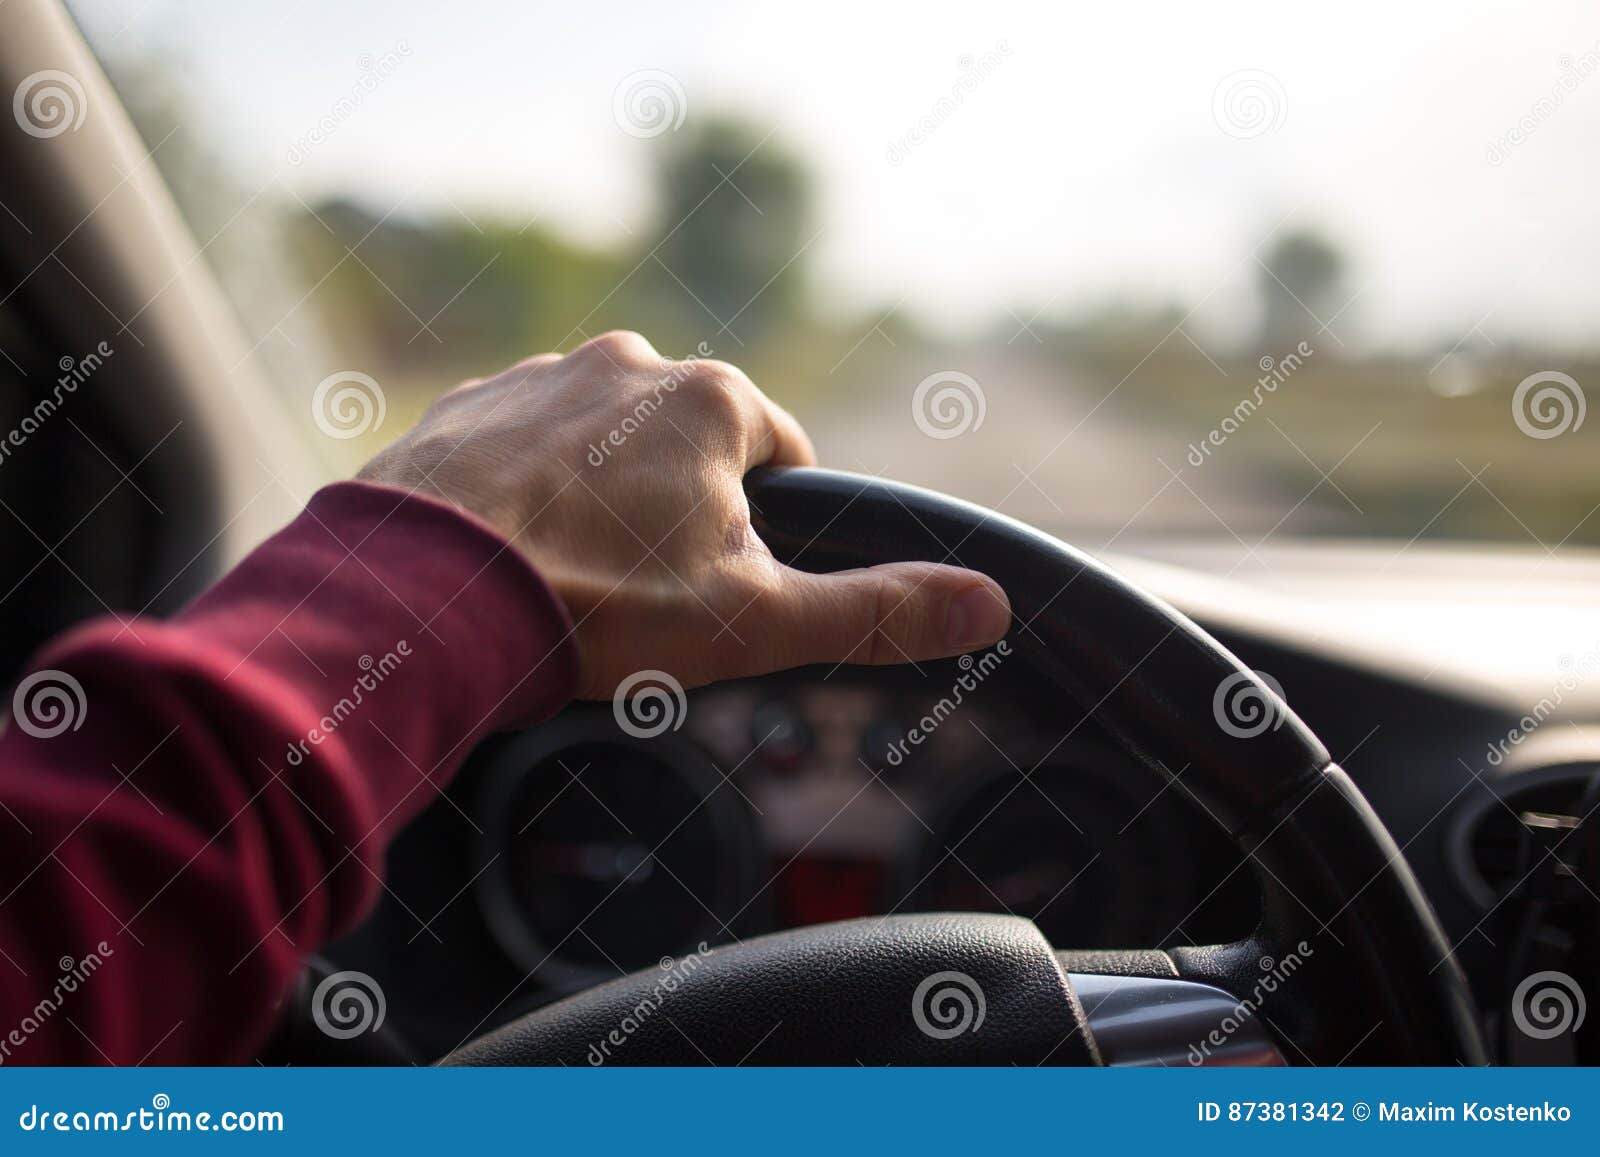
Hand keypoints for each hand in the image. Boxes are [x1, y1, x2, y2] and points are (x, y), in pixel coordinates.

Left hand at [358, 331, 1011, 698]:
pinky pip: (521, 445)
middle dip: (681, 510)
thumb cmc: (600, 607)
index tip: (729, 580)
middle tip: (644, 595)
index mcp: (712, 402)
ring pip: (602, 440)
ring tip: (573, 581)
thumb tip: (988, 605)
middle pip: (689, 444)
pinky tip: (510, 554)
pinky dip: (526, 491)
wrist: (424, 598)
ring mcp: (536, 378)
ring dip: (602, 497)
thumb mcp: (757, 623)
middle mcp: (626, 363)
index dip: (769, 524)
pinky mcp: (464, 408)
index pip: (782, 451)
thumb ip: (876, 611)